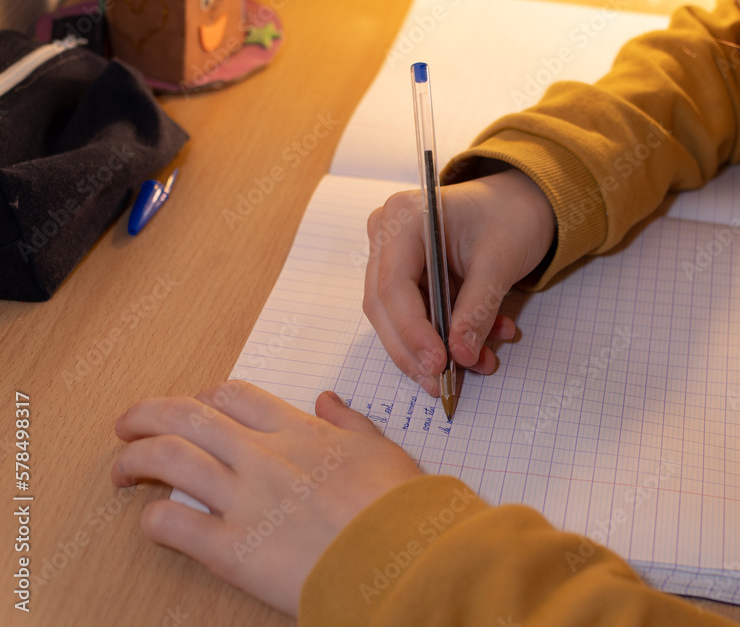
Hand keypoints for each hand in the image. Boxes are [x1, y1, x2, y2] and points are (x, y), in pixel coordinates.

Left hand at [112, 381, 421, 615]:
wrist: (405, 557)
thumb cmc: (400, 506)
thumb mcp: (381, 448)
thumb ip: (348, 421)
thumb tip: (326, 399)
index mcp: (299, 431)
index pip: (232, 396)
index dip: (202, 397)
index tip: (193, 409)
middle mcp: (264, 456)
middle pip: (188, 416)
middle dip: (148, 414)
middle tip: (127, 424)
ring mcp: (246, 501)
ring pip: (170, 459)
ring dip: (135, 458)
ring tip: (121, 468)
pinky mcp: (234, 550)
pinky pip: (175, 524)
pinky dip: (154, 518)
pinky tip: (153, 519)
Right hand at [364, 169, 554, 394]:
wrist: (522, 202)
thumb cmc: (511, 216)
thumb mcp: (500, 261)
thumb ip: (477, 308)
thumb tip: (461, 355)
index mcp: (404, 217)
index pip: (393, 285)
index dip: (412, 331)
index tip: (438, 364)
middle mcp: (387, 235)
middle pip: (385, 307)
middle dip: (415, 351)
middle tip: (442, 384)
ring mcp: (393, 257)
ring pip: (398, 318)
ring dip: (434, 349)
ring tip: (477, 365)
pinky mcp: (408, 278)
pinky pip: (418, 316)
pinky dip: (446, 337)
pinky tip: (480, 349)